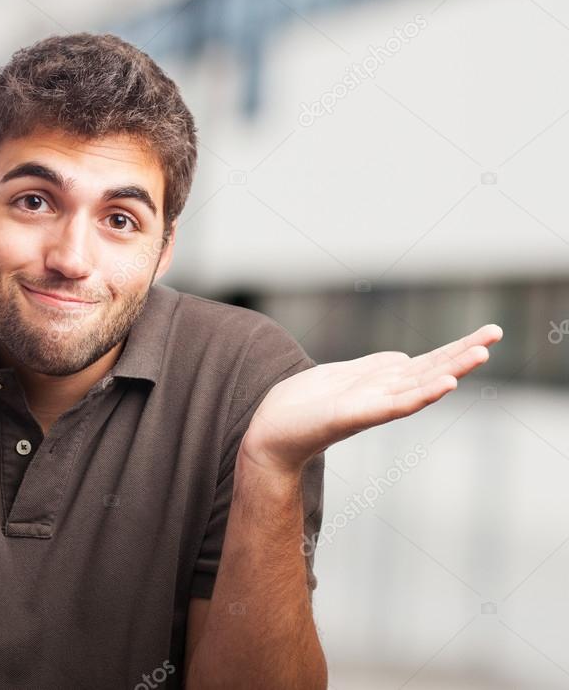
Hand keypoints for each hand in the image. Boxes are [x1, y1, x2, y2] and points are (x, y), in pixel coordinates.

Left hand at [240, 324, 503, 476]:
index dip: (455, 348)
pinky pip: (393, 405)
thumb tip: (404, 358)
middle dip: (463, 352)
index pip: (425, 362)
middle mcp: (382, 394)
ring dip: (450, 370)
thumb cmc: (303, 406)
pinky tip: (445, 385)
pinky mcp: (353, 415)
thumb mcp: (342, 377)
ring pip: (418, 385)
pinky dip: (420, 395)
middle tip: (498, 333)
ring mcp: (371, 405)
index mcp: (380, 383)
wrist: (270, 434)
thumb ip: (373, 369)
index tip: (487, 335)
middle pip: (430, 369)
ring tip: (482, 354)